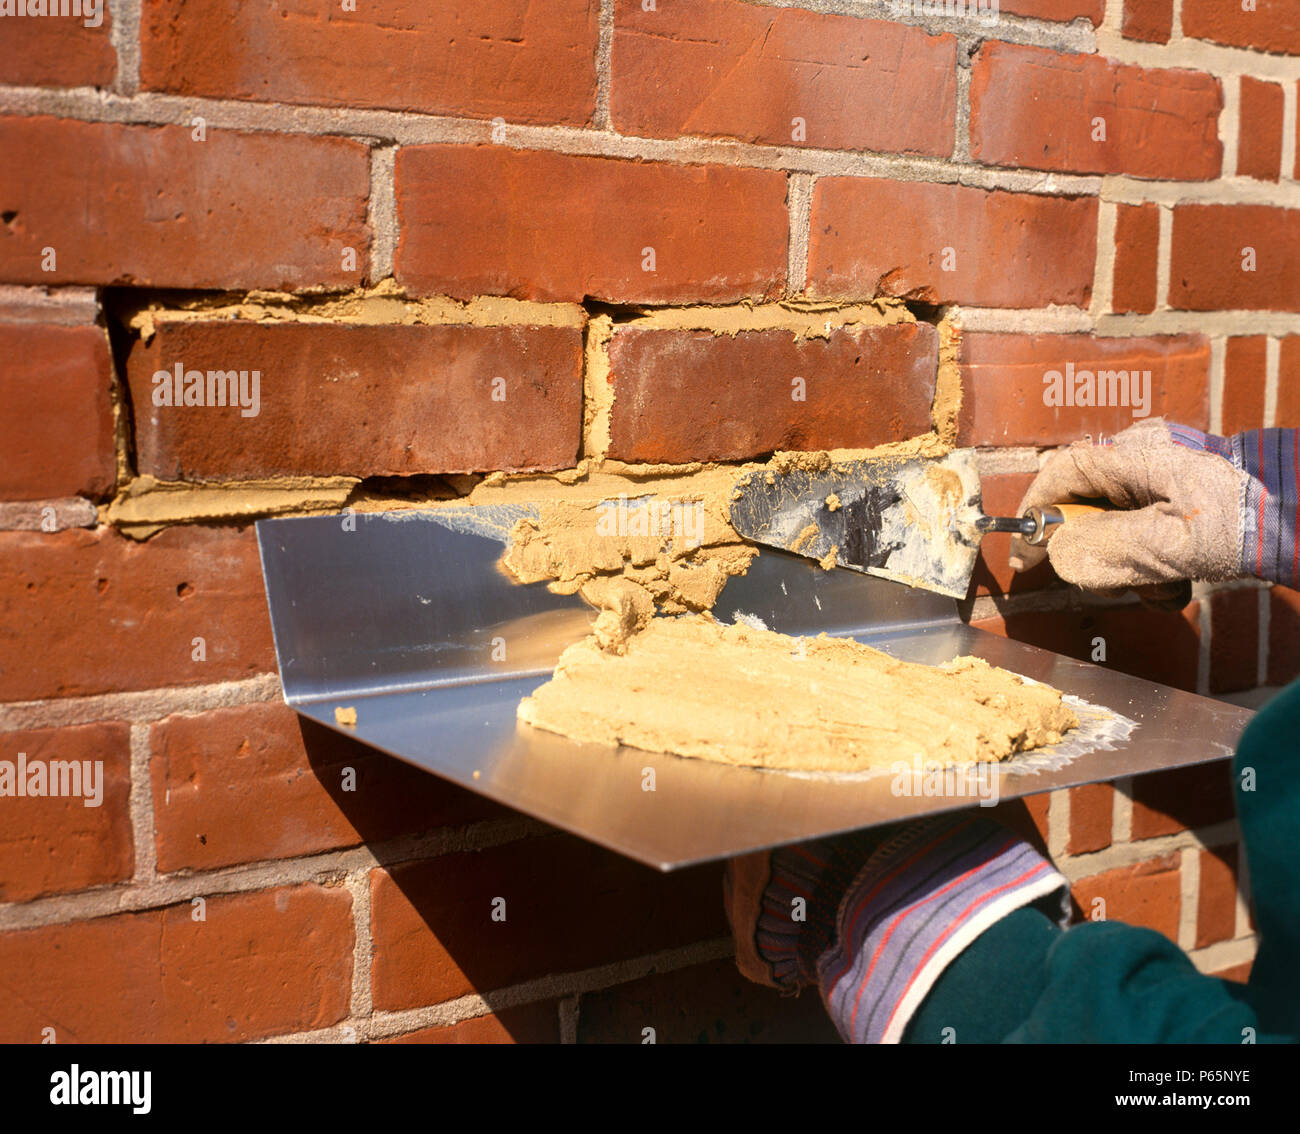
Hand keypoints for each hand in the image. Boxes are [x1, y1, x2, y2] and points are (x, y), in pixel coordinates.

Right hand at [1010, 419, 1247, 590]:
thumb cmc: (1241, 521)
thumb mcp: (1167, 543)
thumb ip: (1104, 550)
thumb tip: (1057, 556)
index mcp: (1133, 453)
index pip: (1060, 475)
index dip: (1034, 515)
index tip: (1024, 557)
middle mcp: (1141, 459)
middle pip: (1086, 509)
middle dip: (1095, 556)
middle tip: (1113, 586)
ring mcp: (1162, 477)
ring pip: (1115, 527)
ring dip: (1130, 568)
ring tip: (1162, 589)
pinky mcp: (1180, 497)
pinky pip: (1144, 532)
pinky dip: (1154, 564)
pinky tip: (1178, 583)